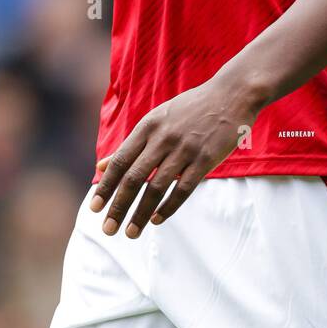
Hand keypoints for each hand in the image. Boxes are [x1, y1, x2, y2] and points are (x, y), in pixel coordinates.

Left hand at [90, 76, 260, 236]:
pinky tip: (156, 220)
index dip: (105, 186)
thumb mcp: (156, 119)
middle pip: (134, 178)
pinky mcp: (205, 159)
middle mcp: (163, 138)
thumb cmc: (191, 109)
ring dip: (140, 213)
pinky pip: (183, 189)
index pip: (120, 161)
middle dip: (118, 207)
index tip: (94, 208)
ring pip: (156, 188)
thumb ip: (130, 144)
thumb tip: (101, 166)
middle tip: (107, 230)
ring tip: (131, 233)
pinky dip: (168, 207)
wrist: (232, 95)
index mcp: (148, 127)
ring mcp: (185, 149)